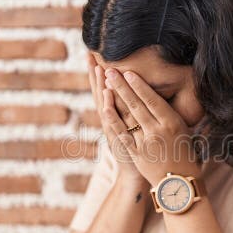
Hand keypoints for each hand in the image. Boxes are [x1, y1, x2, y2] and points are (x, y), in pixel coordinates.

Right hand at [86, 52, 146, 186]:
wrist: (137, 177)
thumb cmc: (141, 153)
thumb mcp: (136, 129)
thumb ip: (135, 112)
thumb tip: (139, 93)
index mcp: (115, 116)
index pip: (105, 90)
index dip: (100, 74)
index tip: (95, 55)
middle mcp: (111, 122)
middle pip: (101, 93)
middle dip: (96, 74)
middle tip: (90, 55)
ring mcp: (113, 130)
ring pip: (105, 105)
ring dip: (101, 88)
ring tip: (98, 69)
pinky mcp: (119, 140)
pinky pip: (112, 122)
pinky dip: (109, 110)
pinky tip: (105, 97)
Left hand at [102, 66, 201, 186]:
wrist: (180, 183)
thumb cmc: (184, 154)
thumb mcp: (183, 131)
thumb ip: (170, 114)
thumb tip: (157, 95)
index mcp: (173, 123)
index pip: (153, 100)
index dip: (139, 85)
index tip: (128, 72)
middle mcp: (159, 131)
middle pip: (137, 104)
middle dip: (122, 86)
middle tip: (110, 69)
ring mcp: (146, 143)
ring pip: (127, 116)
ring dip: (115, 97)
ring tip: (105, 82)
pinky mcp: (137, 154)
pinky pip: (122, 134)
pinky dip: (113, 120)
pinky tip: (104, 107)